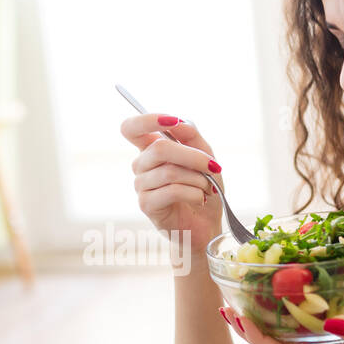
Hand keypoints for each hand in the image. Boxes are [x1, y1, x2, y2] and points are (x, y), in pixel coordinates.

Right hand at [120, 113, 223, 254]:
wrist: (206, 224)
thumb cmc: (203, 189)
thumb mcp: (204, 156)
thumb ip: (191, 135)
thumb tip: (177, 121)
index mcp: (151, 149)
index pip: (131, 128)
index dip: (147, 119)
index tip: (172, 120)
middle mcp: (141, 166)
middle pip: (158, 148)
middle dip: (193, 156)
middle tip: (213, 167)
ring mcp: (141, 186)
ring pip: (169, 171)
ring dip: (197, 179)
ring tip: (208, 188)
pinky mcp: (146, 205)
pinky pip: (171, 190)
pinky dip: (194, 193)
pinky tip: (200, 199)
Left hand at [220, 302, 343, 343]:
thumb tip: (332, 324)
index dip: (255, 338)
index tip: (234, 318)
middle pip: (277, 340)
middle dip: (251, 325)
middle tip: (225, 303)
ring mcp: (331, 336)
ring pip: (288, 328)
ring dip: (265, 313)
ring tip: (243, 293)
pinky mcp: (340, 323)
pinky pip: (305, 317)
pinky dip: (288, 303)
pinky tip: (282, 285)